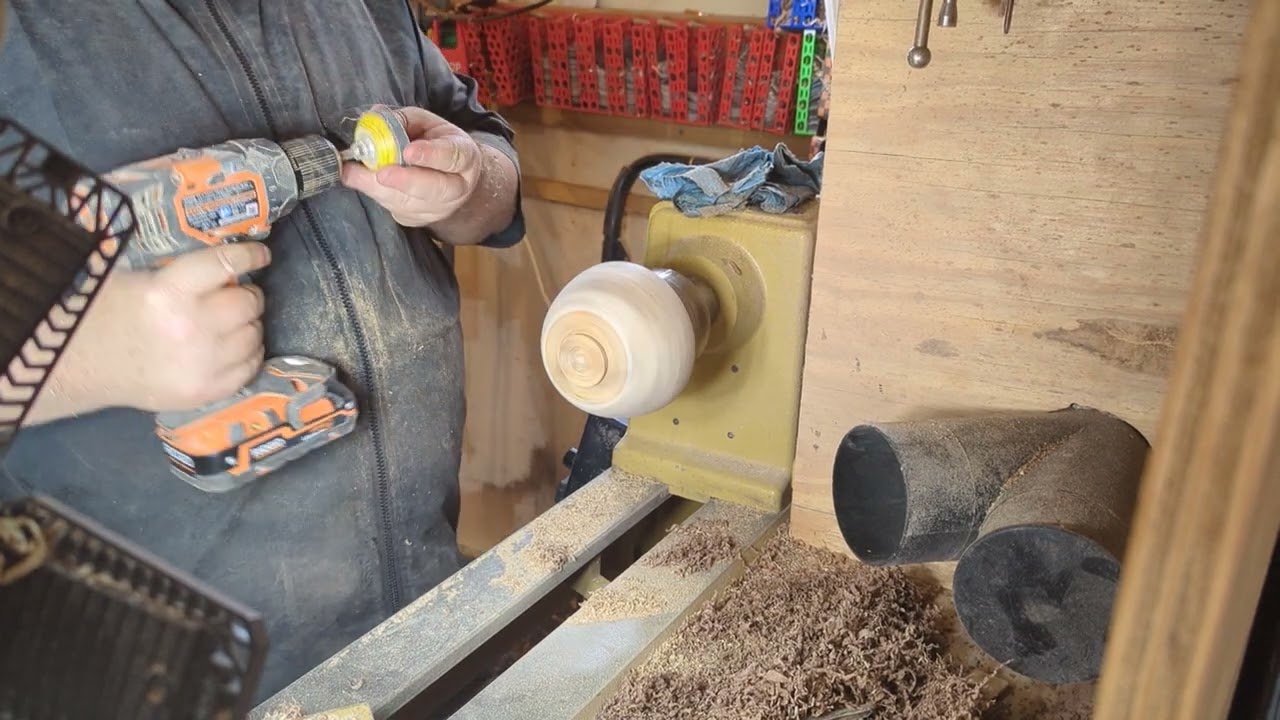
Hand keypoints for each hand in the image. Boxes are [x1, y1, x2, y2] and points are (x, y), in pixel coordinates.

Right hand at [73, 243, 270, 413]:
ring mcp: (202, 362)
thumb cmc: (109, 314)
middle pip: (247, 302)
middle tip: (239, 295)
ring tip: (234, 323)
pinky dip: (249, 354)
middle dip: (248, 295)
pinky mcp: (206, 390)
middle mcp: (190, 326)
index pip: (225, 264)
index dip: (250, 256)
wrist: (83, 364)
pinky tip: (236, 348)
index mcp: (168, 291)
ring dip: (249, 325)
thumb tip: (228, 268)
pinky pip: (250, 367)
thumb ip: (183, 274)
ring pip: (254, 334)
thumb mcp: (138, 278)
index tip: (261, 254)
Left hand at [341, 107, 481, 227]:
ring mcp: (437, 209)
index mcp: (464, 157)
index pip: (451, 157)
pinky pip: (393, 209)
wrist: (450, 177)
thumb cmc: (437, 144)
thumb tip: (375, 116)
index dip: (430, 155)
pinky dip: (374, 194)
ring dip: (378, 189)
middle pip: (431, 189)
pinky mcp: (416, 220)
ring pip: (407, 203)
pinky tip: (360, 181)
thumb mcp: (428, 124)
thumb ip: (403, 119)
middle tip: (381, 174)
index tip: (409, 151)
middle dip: (403, 181)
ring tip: (353, 174)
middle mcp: (455, 188)